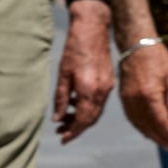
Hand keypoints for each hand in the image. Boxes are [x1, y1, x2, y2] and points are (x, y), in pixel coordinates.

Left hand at [53, 5, 114, 143]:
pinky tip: (75, 103)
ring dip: (82, 118)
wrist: (93, 29)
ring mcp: (108, 86)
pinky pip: (99, 101)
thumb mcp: (63, 74)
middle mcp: (102, 91)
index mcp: (90, 90)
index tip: (62, 139)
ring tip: (64, 118)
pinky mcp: (109, 80)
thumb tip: (58, 118)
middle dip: (77, 128)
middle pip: (92, 119)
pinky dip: (88, 107)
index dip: (73, 132)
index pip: (83, 120)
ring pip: (96, 111)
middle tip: (60, 131)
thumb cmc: (74, 49)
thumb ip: (61, 98)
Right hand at [118, 40, 167, 149]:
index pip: (159, 120)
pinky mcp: (123, 98)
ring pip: (138, 123)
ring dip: (149, 134)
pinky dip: (139, 126)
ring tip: (160, 141)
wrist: (136, 46)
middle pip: (148, 125)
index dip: (167, 132)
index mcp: (150, 94)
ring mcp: (127, 100)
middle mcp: (136, 100)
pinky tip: (147, 131)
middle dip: (159, 137)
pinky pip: (131, 117)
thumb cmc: (158, 58)